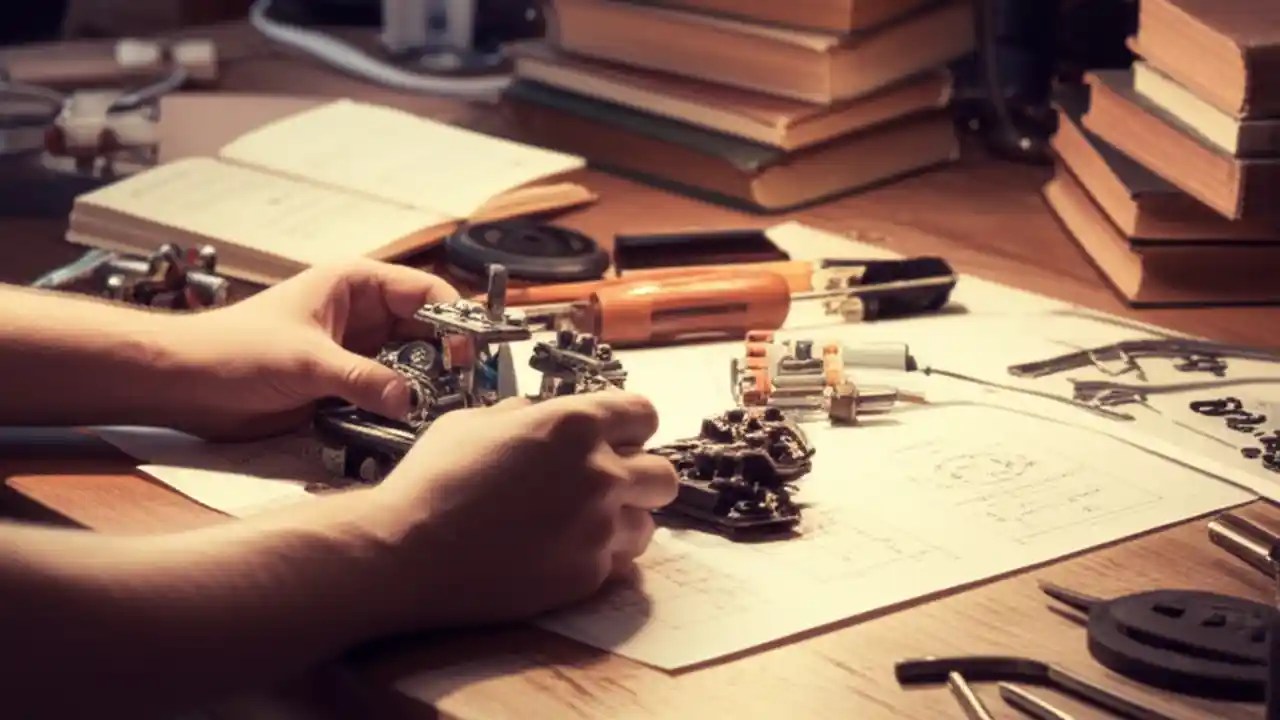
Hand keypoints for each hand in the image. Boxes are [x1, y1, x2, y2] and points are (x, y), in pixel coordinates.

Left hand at [170, 260, 457, 439]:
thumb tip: (409, 400)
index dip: (454, 321)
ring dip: (425, 389)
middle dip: (447, 360)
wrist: (185, 383)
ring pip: (411, 366)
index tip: (469, 356)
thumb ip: (361, 379)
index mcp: (356, 285)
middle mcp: (363, 314)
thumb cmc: (232, 350)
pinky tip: (411, 424)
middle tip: (464, 392)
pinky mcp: (344, 383)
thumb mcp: (305, 362)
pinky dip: (401, 407)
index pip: (427, 293)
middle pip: (427, 332)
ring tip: (439, 412)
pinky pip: (387, 393)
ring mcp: (356, 350)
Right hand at [360, 390, 678, 629]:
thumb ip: (523, 414)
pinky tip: (561, 551)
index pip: (644, 414)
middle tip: (609, 485)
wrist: (404, 551)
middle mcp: (598, 473)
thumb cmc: (431, 482)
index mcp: (574, 424)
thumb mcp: (473, 421)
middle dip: (640, 477)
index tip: (620, 436)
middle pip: (663, 474)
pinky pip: (617, 564)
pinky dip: (597, 558)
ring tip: (582, 524)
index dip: (630, 425)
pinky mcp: (586, 575)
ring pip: (648, 523)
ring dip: (624, 521)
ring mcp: (597, 528)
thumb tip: (537, 414)